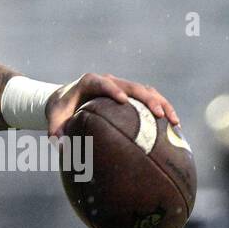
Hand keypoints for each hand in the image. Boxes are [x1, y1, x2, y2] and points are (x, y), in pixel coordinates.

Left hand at [46, 72, 180, 137]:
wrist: (66, 98)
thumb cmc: (60, 109)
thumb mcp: (54, 118)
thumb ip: (55, 130)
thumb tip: (59, 145)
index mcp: (90, 82)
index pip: (103, 83)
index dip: (113, 90)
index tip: (123, 100)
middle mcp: (109, 81)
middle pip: (132, 86)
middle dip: (147, 99)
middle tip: (159, 115)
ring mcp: (121, 86)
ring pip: (146, 90)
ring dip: (161, 104)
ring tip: (174, 122)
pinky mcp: (130, 94)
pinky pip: (149, 99)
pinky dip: (162, 109)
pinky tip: (174, 127)